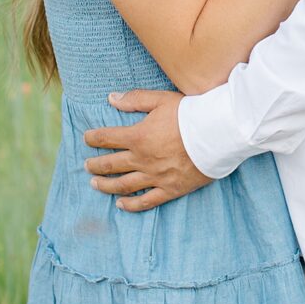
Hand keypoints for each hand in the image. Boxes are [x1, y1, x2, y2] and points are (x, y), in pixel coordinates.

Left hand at [83, 89, 213, 211]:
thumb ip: (135, 99)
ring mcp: (155, 177)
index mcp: (138, 136)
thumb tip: (111, 98)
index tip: (86, 138)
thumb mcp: (161, 99)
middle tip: (86, 165)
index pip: (107, 138)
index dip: (94, 138)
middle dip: (95, 164)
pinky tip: (120, 204)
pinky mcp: (170, 189)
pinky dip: (131, 205)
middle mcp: (143, 159)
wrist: (218, 134)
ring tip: (94, 184)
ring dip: (106, 185)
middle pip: (111, 164)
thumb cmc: (191, 114)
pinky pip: (146, 201)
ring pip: (123, 185)